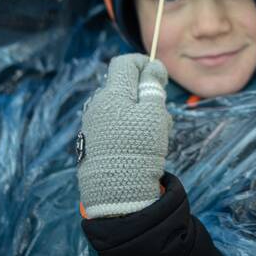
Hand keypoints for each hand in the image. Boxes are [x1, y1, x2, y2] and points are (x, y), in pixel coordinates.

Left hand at [77, 54, 169, 218]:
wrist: (116, 192)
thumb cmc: (138, 147)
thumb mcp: (154, 113)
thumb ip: (152, 86)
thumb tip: (151, 66)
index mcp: (112, 92)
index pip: (124, 63)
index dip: (143, 64)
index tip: (159, 77)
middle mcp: (98, 104)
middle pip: (125, 86)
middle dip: (145, 93)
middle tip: (161, 113)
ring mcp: (94, 123)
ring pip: (122, 106)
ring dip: (140, 113)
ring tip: (155, 135)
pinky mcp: (93, 140)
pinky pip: (115, 124)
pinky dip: (129, 127)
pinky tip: (139, 146)